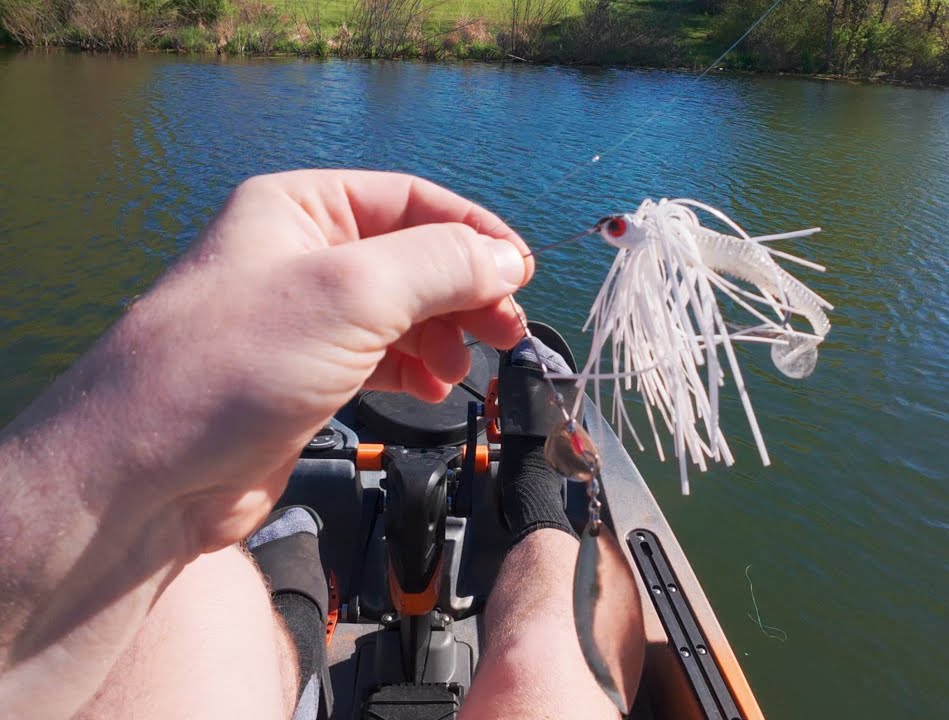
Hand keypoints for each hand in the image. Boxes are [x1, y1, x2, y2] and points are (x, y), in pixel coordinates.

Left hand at [13, 170, 533, 552]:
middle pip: (413, 258)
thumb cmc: (235, 366)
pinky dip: (415, 371)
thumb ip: (441, 265)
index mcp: (299, 208)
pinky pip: (380, 360)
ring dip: (444, 337)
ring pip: (402, 313)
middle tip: (506, 330)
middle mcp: (301, 256)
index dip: (474, 232)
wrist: (146, 477)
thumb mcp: (351, 293)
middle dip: (465, 292)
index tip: (523, 271)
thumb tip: (510, 258)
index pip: (411, 200)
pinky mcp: (304, 379)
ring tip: (461, 371)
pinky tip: (433, 392)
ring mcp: (302, 321)